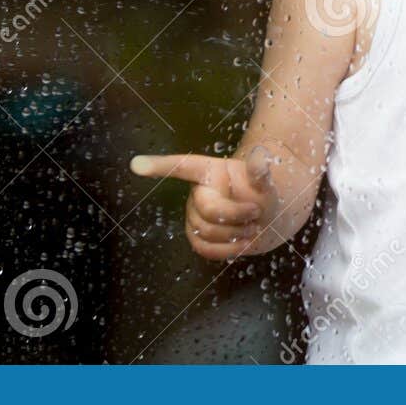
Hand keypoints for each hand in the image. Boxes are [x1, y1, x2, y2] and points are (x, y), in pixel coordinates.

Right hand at [129, 146, 279, 260]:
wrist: (268, 219)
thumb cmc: (265, 195)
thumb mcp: (269, 181)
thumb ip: (261, 172)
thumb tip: (260, 154)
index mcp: (211, 170)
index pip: (184, 166)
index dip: (160, 166)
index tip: (136, 164)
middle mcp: (198, 191)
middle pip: (206, 207)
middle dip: (233, 214)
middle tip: (257, 214)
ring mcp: (195, 214)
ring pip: (205, 231)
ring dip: (234, 234)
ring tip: (254, 228)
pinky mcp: (197, 235)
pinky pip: (203, 248)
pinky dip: (227, 250)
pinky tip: (242, 243)